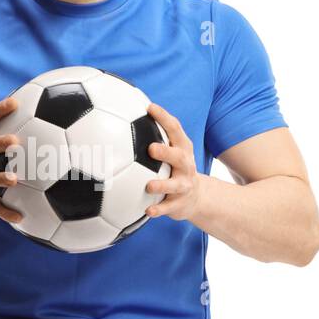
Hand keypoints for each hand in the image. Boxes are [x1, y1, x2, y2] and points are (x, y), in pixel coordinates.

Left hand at [143, 102, 202, 221]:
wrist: (196, 197)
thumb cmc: (174, 167)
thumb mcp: (171, 149)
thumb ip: (153, 133)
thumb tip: (122, 111)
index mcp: (182, 148)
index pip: (175, 129)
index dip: (164, 117)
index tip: (150, 107)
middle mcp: (185, 165)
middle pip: (179, 156)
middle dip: (166, 152)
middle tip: (151, 148)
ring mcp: (184, 185)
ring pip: (175, 185)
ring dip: (162, 184)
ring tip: (148, 186)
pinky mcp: (179, 203)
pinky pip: (168, 208)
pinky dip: (159, 210)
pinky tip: (147, 211)